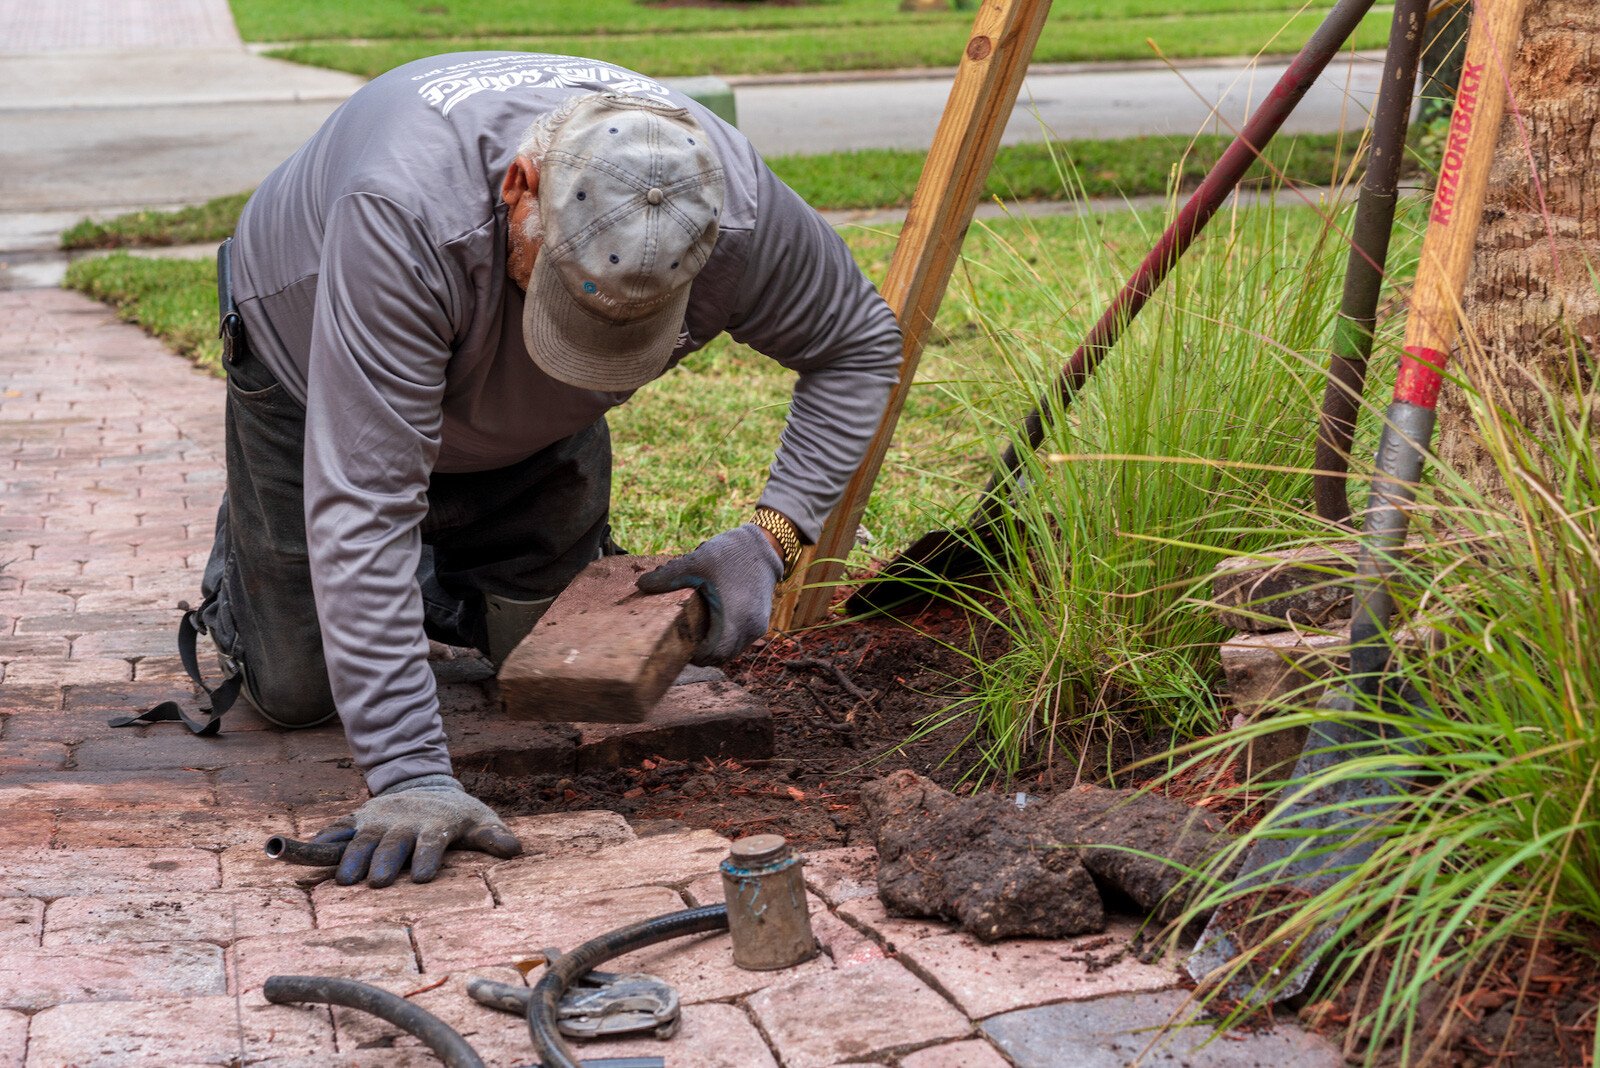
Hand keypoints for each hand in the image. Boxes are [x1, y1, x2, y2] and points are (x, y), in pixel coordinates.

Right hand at [311, 774, 521, 886]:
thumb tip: (515, 850)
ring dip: (353, 856)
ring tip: (345, 880)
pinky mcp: (359, 818)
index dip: (428, 857)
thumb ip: (494, 836)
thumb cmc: (457, 815)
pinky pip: (339, 827)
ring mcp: (379, 819)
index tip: (424, 878)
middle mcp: (404, 822)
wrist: (427, 787)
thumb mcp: (480, 821)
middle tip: (379, 882)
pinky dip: (325, 838)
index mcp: (435, 825)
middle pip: (394, 843)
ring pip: (363, 837)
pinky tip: (310, 851)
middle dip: (386, 861)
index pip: (433, 841)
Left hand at [636, 523, 782, 665]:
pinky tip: (714, 624)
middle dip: (702, 654)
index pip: (711, 656)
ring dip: (715, 648)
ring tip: (698, 633)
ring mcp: (758, 627)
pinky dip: (726, 639)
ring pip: (732, 652)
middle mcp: (750, 629)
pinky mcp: (761, 622)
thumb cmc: (729, 554)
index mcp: (734, 620)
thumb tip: (641, 585)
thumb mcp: (696, 562)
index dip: (693, 655)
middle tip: (684, 640)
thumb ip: (668, 576)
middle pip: (721, 658)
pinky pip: (741, 642)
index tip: (680, 644)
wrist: (763, 545)